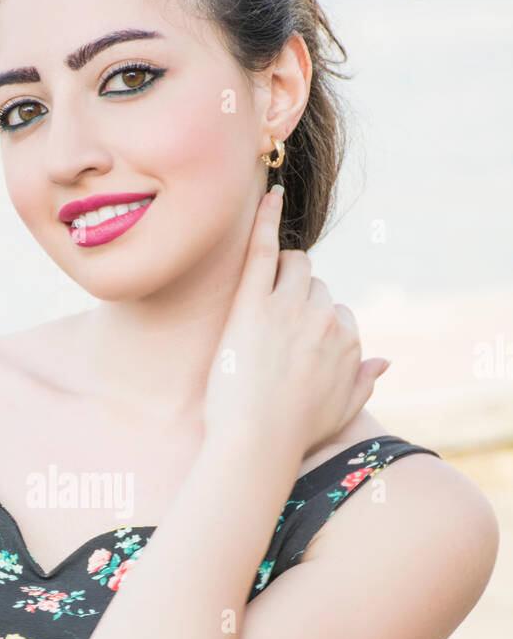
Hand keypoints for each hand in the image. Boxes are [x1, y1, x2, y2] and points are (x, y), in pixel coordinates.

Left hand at [203, 188, 389, 455]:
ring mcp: (289, 307)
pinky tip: (268, 195)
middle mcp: (325, 318)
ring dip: (284, 269)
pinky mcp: (253, 303)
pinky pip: (262, 250)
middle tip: (273, 321)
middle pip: (317, 285)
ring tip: (263, 291)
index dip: (315, 323)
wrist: (256, 442)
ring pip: (296, 264)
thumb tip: (386, 361)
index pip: (339, 312)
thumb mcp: (341, 411)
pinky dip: (266, 219)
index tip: (295, 342)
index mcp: (349, 340)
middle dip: (300, 295)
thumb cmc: (293, 434)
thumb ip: (365, 383)